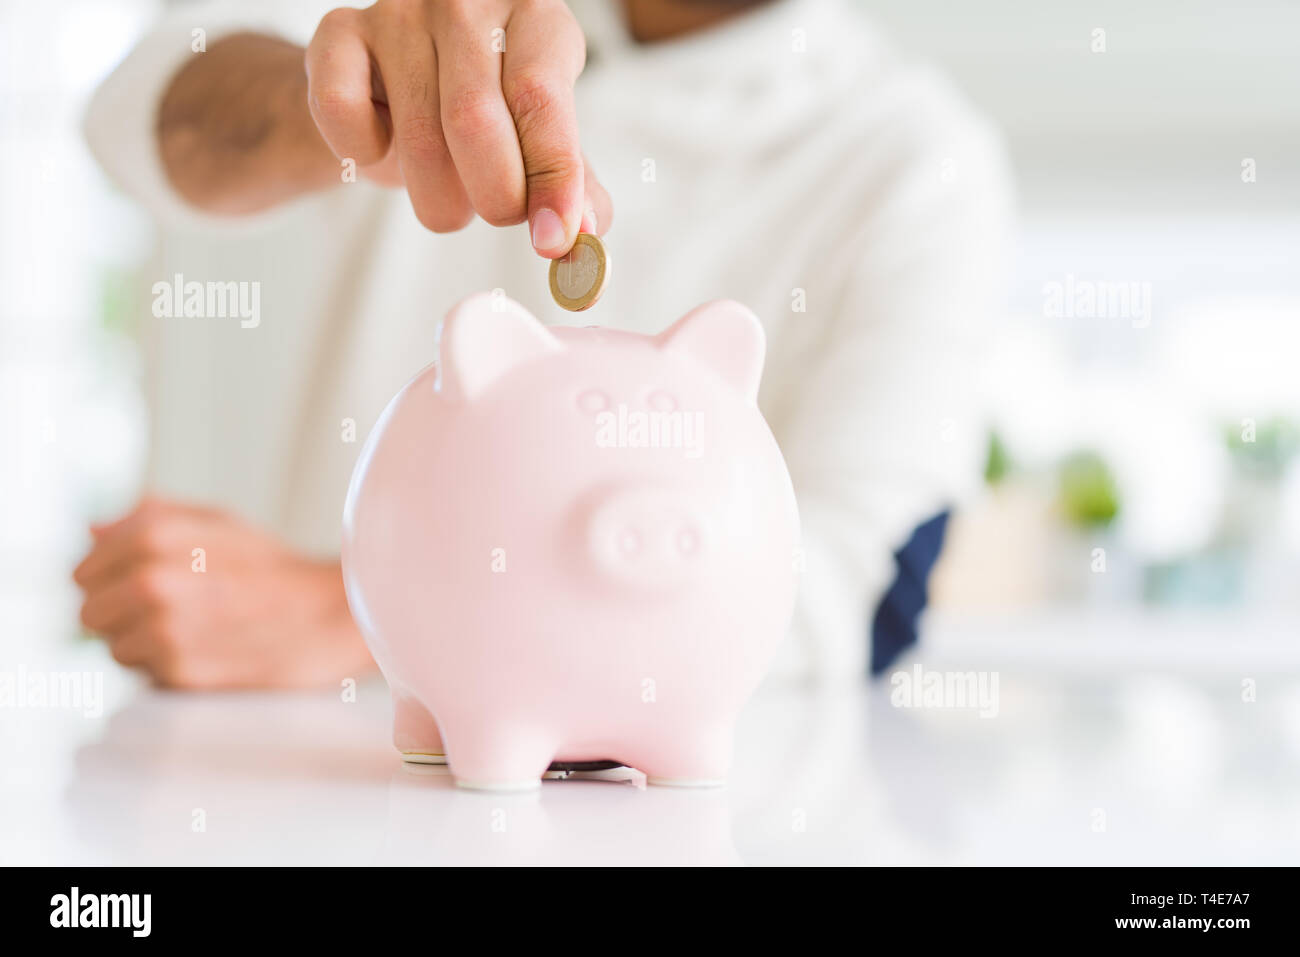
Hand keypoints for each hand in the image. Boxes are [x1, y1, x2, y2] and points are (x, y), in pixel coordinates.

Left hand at [73, 498, 374, 689]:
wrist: (327, 615)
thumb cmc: (272, 569)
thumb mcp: (218, 523)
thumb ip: (150, 518)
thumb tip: (90, 530)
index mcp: (156, 535)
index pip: (84, 567)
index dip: (105, 577)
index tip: (131, 584)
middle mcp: (153, 579)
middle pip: (88, 610)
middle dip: (116, 613)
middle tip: (163, 612)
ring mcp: (164, 629)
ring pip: (111, 646)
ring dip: (140, 644)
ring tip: (190, 631)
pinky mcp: (179, 672)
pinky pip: (143, 675)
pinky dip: (165, 668)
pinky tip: (205, 651)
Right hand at [305, 0, 612, 254]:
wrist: (400, 84)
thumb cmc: (486, 111)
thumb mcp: (541, 138)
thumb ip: (571, 183)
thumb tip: (584, 230)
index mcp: (535, 16)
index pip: (540, 101)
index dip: (550, 180)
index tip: (554, 239)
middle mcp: (466, 1)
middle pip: (474, 121)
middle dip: (494, 197)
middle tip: (500, 211)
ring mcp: (399, 12)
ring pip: (417, 139)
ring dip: (441, 198)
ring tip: (452, 190)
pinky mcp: (338, 32)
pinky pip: (342, 113)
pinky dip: (363, 155)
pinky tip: (384, 147)